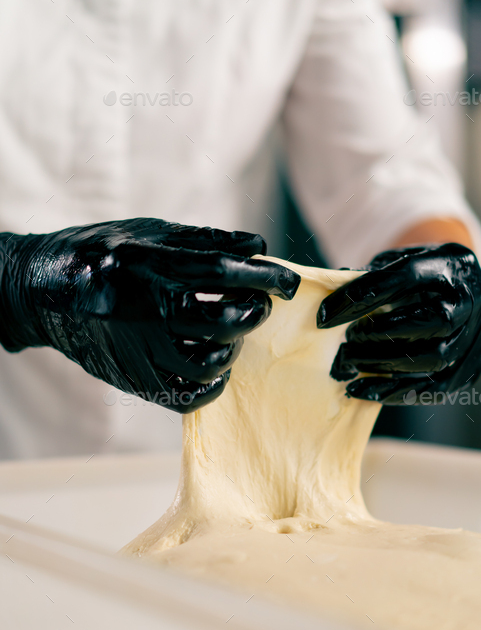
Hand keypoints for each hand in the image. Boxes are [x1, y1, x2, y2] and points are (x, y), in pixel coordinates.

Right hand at [0, 218, 299, 412]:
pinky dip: (212, 385)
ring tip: (235, 334)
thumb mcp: (148, 232)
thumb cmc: (102, 253)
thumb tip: (258, 247)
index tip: (288, 282)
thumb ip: (204, 241)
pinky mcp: (132, 379)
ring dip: (234, 348)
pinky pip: (186, 396)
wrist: (44, 292)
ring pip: (207, 364)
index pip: (222, 273)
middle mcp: (142, 311)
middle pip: (221, 321)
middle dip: (253, 313)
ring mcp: (136, 350)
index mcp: (147, 266)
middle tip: (262, 306)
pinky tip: (218, 366)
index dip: (263, 278)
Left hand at [316, 243, 480, 403]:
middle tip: (347, 345)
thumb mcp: (395, 263)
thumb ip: (369, 279)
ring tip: (353, 366)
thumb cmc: (417, 276)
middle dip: (382, 337)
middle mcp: (473, 297)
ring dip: (389, 367)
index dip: (363, 297)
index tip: (326, 316)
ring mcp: (480, 333)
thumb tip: (332, 308)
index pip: (405, 278)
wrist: (459, 288)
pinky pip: (441, 387)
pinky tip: (372, 392)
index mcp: (451, 263)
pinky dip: (402, 392)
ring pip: (438, 358)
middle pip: (434, 322)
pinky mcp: (474, 364)